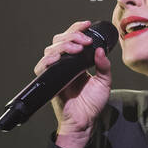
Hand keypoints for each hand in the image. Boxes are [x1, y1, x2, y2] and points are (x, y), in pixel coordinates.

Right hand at [34, 20, 112, 145]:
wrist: (83, 122)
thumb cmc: (91, 105)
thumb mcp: (104, 82)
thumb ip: (104, 66)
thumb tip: (100, 50)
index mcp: (77, 62)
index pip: (73, 39)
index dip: (77, 29)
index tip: (87, 24)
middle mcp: (65, 64)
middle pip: (60, 40)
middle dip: (72, 36)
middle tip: (85, 41)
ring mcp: (56, 71)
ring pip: (51, 49)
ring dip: (64, 45)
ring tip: (77, 49)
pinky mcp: (49, 80)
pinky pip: (43, 66)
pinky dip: (49, 60)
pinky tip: (59, 59)